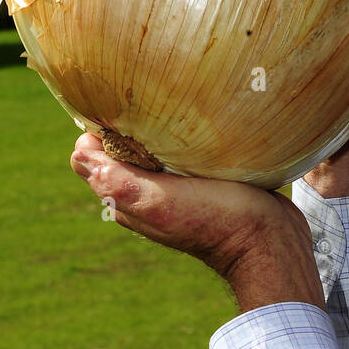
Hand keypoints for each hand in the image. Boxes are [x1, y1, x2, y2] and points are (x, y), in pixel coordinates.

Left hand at [70, 135, 324, 313]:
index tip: (124, 113)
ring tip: (174, 114)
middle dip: (122, 126)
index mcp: (126, 198)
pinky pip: (177, 153)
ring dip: (153, 130)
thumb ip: (120, 183)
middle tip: (151, 108)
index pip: (89, 156)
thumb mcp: (161, 202)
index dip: (97, 131)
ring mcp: (171, 188)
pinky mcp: (199, 182)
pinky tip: (197, 129)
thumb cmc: (215, 220)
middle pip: (114, 149)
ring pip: (147, 148)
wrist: (269, 240)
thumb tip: (80, 154)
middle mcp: (143, 194)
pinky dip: (179, 138)